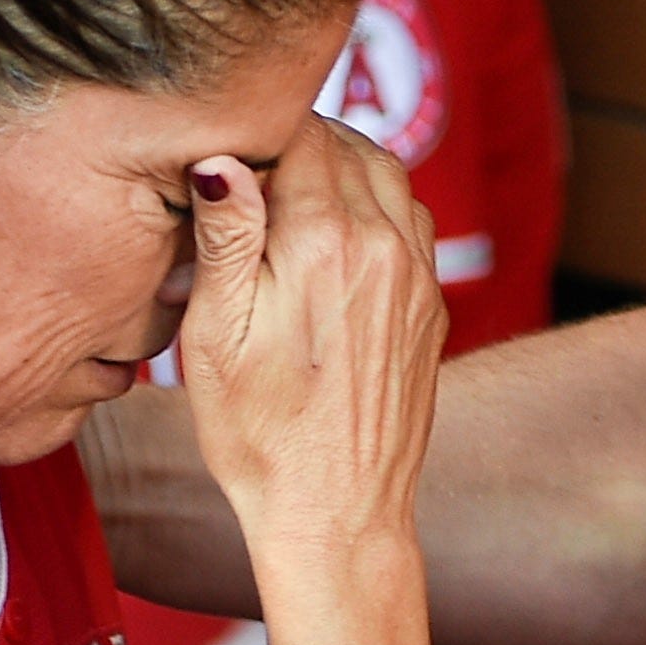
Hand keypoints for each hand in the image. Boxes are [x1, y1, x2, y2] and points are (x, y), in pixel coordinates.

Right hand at [174, 112, 447, 557]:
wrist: (335, 514)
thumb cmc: (259, 433)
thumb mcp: (215, 334)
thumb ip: (225, 235)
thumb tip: (222, 156)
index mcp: (325, 241)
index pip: (301, 133)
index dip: (259, 130)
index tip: (226, 148)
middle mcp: (384, 245)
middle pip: (348, 144)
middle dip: (299, 142)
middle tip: (250, 166)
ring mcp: (417, 274)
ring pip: (387, 174)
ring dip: (341, 167)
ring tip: (288, 194)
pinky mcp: (430, 304)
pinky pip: (410, 220)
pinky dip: (374, 205)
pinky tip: (332, 237)